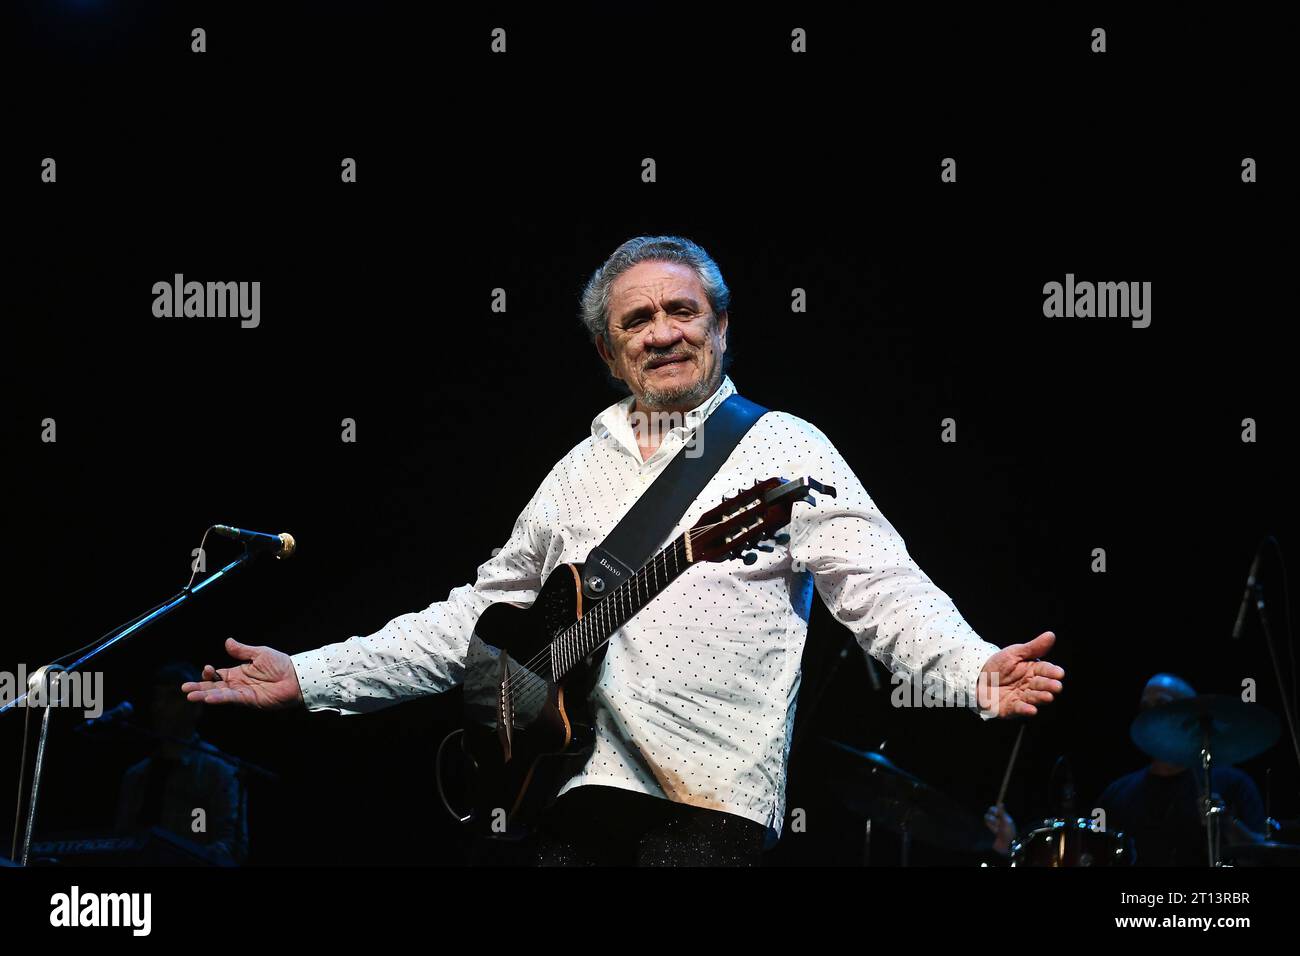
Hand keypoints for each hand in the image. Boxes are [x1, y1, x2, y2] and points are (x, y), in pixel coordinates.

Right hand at [182, 637, 303, 709]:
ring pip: (219, 694)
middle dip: (199, 688)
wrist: (296, 676)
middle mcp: (237, 684)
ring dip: (205, 695)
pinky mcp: (249, 700)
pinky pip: (231, 699)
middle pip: (214, 687)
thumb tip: (227, 641)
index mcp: (238, 673)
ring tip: (190, 696)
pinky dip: (220, 698)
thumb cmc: (281, 664)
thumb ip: (242, 650)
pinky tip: (209, 698)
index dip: (209, 674)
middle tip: (185, 689)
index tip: (206, 668)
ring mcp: (242, 693)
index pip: (218, 675)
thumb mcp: (259, 653)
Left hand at [977, 631, 1063, 717]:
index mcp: (1033, 670)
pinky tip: (1032, 710)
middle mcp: (1030, 685)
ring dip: (1041, 698)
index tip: (1059, 673)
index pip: (1045, 670)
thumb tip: (1051, 635)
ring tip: (1048, 696)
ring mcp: (1022, 697)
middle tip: (1056, 686)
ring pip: (1034, 698)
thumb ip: (1033, 647)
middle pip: (1042, 685)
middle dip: (1050, 686)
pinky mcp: (1011, 708)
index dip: (1052, 672)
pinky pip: (1019, 709)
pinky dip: (1026, 710)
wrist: (976, 677)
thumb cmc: (998, 665)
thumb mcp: (1014, 653)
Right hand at [983, 804, 1016, 855]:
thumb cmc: (1008, 833)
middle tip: (996, 823)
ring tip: (996, 830)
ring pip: (987, 821)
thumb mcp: (1006, 822)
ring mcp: (993, 828)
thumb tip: (1000, 802)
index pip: (995, 810)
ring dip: (990, 825)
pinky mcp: (989, 833)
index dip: (993, 810)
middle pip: (990, 815)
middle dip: (991, 818)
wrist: (1007, 846)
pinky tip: (992, 832)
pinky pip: (985, 828)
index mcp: (1003, 818)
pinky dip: (987, 828)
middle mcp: (998, 822)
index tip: (994, 813)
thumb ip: (1002, 812)